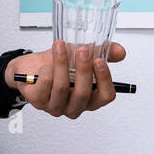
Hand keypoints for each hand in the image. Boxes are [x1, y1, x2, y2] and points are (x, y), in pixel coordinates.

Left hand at [6, 41, 126, 118]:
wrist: (32, 67)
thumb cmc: (59, 64)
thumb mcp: (82, 55)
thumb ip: (104, 52)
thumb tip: (120, 52)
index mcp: (90, 98)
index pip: (105, 96)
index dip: (105, 79)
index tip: (100, 61)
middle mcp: (74, 106)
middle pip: (83, 94)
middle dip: (83, 69)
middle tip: (82, 51)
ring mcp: (56, 106)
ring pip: (62, 88)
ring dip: (61, 64)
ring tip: (60, 47)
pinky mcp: (38, 102)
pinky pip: (44, 86)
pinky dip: (46, 71)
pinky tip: (46, 64)